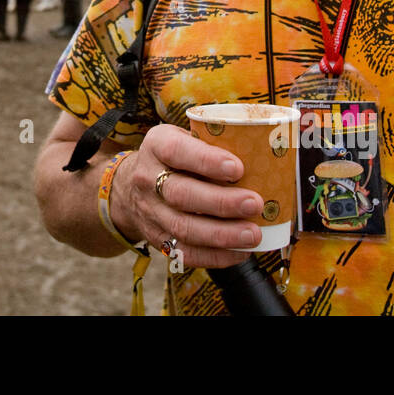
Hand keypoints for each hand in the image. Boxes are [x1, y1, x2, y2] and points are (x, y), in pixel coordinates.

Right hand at [109, 124, 263, 268]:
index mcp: (157, 145)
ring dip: (222, 234)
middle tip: (254, 204)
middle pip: (181, 194)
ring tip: (252, 234)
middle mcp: (148, 178)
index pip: (176, 151)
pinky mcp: (157, 238)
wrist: (130, 186)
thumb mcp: (184, 138)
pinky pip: (184, 253)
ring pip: (184, 227)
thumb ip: (212, 144)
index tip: (237, 168)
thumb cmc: (173, 158)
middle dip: (221, 202)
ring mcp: (150, 211)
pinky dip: (215, 256)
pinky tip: (239, 252)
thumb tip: (262, 154)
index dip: (206, 161)